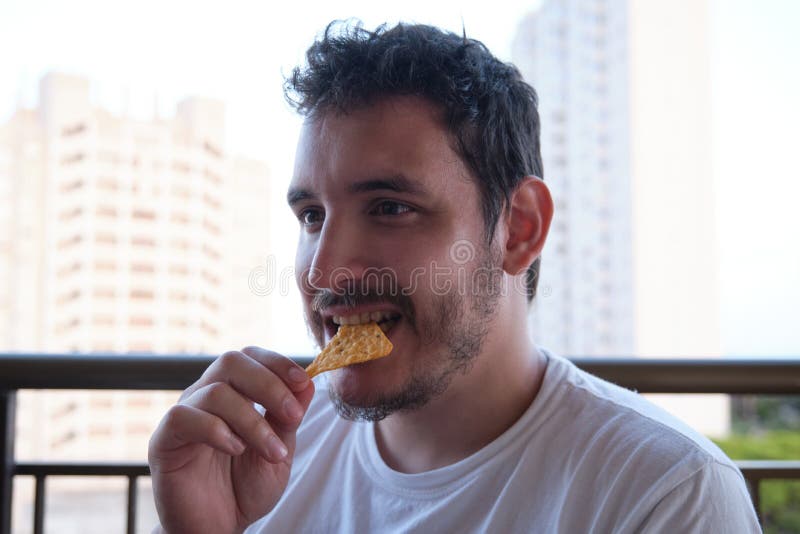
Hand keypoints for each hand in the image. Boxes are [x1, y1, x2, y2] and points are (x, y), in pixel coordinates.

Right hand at [148, 347, 313, 532]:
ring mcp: (184, 416)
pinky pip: (183, 417)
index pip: (250, 357)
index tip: (303, 382)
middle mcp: (205, 397)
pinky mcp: (164, 441)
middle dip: (269, 385)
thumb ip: (288, 417)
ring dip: (252, 421)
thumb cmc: (245, 488)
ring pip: (215, 392)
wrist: (218, 529)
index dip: (277, 363)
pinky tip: (235, 449)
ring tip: (271, 451)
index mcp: (234, 393)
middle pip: (231, 362)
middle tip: (293, 416)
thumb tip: (307, 382)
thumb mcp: (278, 450)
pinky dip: (216, 430)